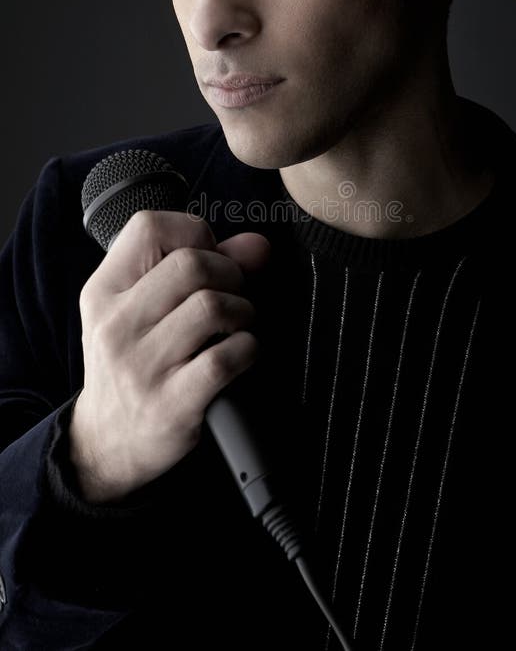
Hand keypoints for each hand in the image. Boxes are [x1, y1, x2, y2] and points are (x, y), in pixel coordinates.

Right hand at [69, 210, 270, 502]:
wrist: (108, 442)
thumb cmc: (134, 363)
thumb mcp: (143, 309)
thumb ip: (200, 266)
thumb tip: (257, 245)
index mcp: (104, 292)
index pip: (149, 227)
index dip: (194, 233)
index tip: (207, 255)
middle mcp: (117, 325)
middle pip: (192, 264)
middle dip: (230, 274)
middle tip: (233, 294)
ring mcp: (142, 366)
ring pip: (213, 306)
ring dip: (243, 310)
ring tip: (237, 324)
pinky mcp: (172, 403)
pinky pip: (227, 356)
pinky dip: (248, 349)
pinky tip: (240, 354)